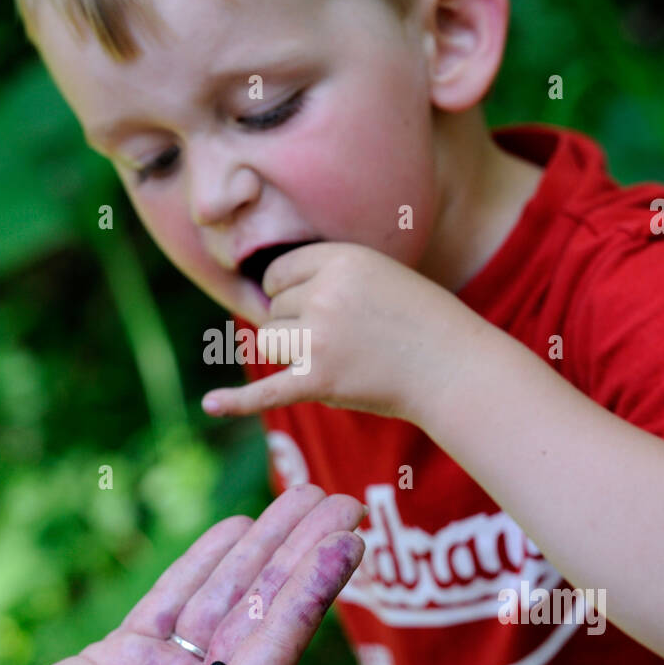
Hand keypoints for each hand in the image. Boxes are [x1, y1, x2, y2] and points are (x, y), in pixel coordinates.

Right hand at [0, 485, 364, 664]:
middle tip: (343, 500)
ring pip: (225, 597)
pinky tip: (239, 526)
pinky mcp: (127, 655)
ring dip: (264, 547)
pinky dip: (206, 560)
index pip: (277, 648)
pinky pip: (177, 598)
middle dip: (301, 555)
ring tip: (303, 497)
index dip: (314, 591)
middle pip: (262, 613)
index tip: (349, 543)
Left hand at [202, 242, 465, 423]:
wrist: (453, 367)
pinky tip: (209, 405)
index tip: (317, 307)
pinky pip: (266, 390)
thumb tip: (269, 297)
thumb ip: (327, 277)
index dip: (290, 292)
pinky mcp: (320, 380)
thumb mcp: (377, 275)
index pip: (278, 272)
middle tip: (348, 337)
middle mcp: (324, 294)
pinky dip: (236, 402)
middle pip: (274, 309)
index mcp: (339, 259)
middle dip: (299, 325)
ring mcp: (320, 338)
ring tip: (338, 357)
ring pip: (272, 343)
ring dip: (292, 354)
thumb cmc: (419, 321)